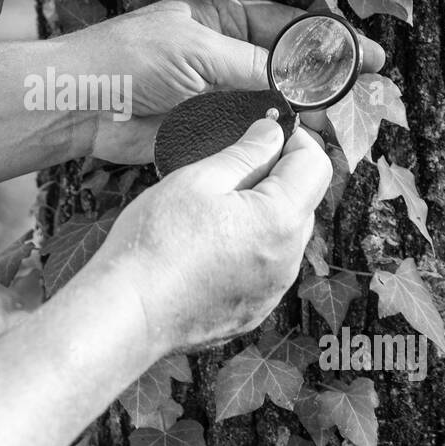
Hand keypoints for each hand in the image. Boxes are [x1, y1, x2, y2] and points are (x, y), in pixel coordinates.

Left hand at [62, 0, 385, 162]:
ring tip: (341, 129)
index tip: (369, 57)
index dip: (331, 42)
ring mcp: (219, 93)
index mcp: (224, 19)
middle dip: (326, 83)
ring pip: (276, 104)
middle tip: (366, 99)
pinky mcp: (208, 129)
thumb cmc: (129, 60)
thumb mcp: (199, 52)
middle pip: (290, 67)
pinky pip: (252, 134)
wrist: (81, 105)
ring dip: (307, 116)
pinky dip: (277, 141)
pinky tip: (303, 148)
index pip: (290, 27)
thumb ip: (255, 65)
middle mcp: (227, 54)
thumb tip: (306, 75)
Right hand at [86, 119, 329, 354]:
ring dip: (262, 216)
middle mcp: (288, 259)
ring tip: (211, 214)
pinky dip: (248, 252)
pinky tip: (207, 250)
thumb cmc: (157, 241)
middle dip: (277, 179)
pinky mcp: (254, 312)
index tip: (266, 134)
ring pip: (283, 238)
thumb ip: (245, 153)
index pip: (315, 165)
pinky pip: (264, 270)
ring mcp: (273, 291)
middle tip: (230, 170)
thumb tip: (272, 132)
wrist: (129, 313)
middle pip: (302, 202)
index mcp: (280, 219)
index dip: (294, 140)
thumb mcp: (199, 180)